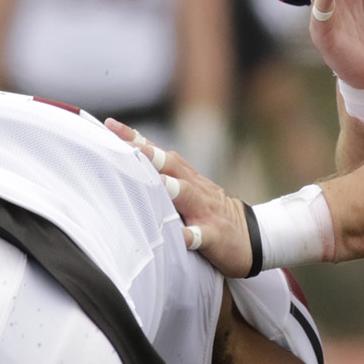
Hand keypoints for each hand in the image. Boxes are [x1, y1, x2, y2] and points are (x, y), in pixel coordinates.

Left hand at [106, 119, 254, 277]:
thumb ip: (162, 180)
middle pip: (171, 165)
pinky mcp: (216, 235)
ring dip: (171, 188)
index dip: (135, 138)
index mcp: (185, 177)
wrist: (253, 236)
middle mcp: (195, 188)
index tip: (110, 125)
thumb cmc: (208, 212)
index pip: (158, 152)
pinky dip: (192, 235)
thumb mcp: (187, 191)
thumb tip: (125, 167)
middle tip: (125, 145)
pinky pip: (204, 235)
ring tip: (154, 184)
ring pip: (188, 194)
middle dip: (148, 154)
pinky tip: (181, 239)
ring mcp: (206, 210)